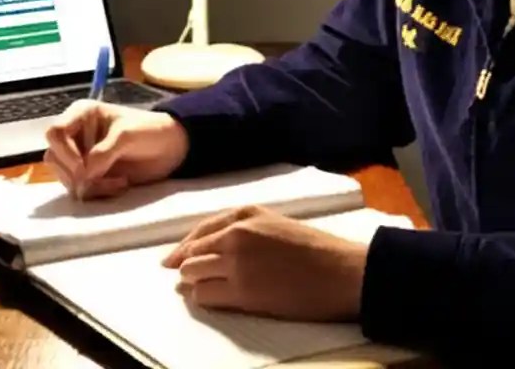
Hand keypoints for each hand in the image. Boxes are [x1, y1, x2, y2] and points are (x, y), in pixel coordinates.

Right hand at [43, 100, 187, 199]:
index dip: (64, 151)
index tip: (82, 166)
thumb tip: (83, 176)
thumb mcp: (126, 136)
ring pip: (65, 177)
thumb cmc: (149, 130)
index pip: (55, 132)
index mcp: (81, 115)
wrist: (171, 148)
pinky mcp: (90, 175)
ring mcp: (81, 156)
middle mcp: (76, 135)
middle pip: (54, 157)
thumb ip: (102, 153)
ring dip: (90, 185)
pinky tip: (120, 185)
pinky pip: (80, 189)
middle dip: (76, 173)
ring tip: (118, 182)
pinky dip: (98, 192)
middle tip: (99, 179)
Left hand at [163, 205, 367, 321]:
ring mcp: (236, 262)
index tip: (174, 259)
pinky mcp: (241, 290)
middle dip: (186, 266)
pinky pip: (204, 294)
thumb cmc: (317, 250)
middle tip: (184, 279)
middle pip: (190, 252)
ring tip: (203, 289)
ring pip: (191, 273)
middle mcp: (235, 234)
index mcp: (245, 214)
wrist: (340, 272)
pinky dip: (204, 298)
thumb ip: (246, 230)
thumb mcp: (277, 224)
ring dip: (194, 282)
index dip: (184, 247)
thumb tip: (215, 248)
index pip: (200, 230)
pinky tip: (214, 299)